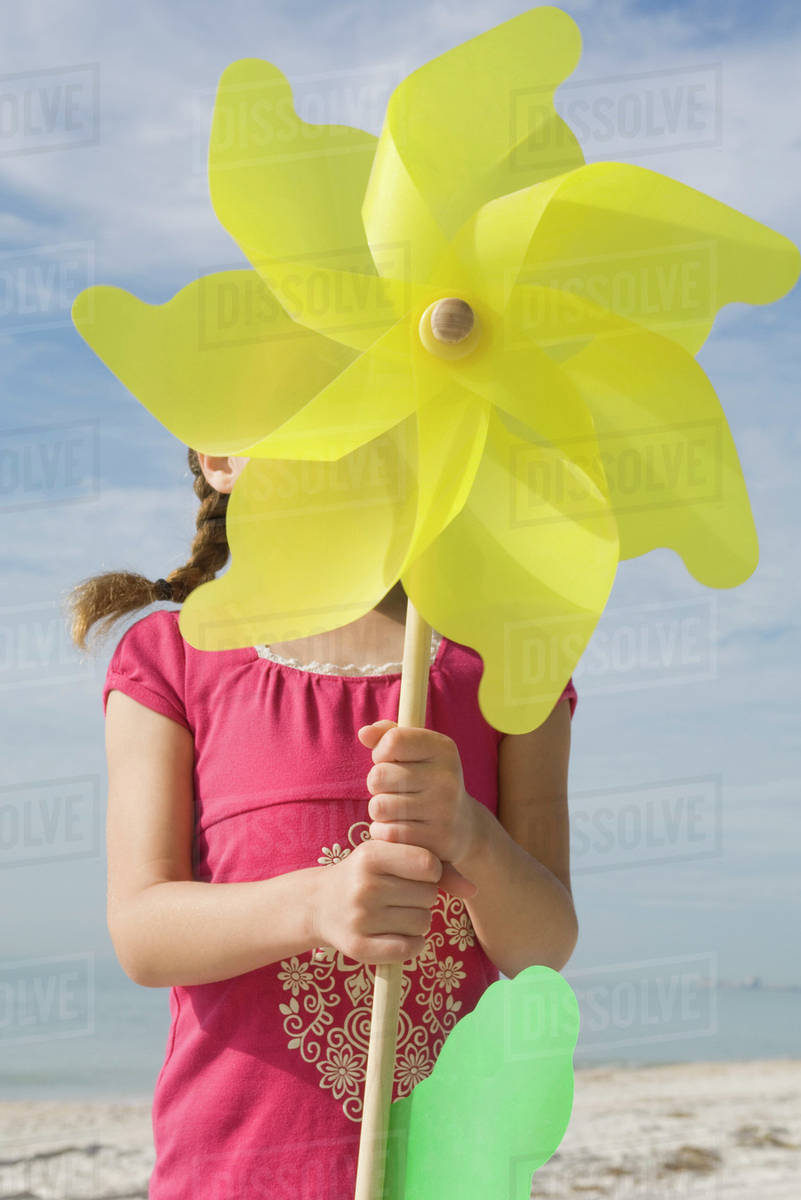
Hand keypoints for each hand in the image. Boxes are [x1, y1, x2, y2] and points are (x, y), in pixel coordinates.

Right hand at [310, 837, 442, 964]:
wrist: (319, 903)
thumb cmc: (366, 874)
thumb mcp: (392, 857)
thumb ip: (437, 867)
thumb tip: (474, 890)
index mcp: (371, 855)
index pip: (429, 864)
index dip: (431, 872)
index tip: (415, 873)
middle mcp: (364, 885)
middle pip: (429, 896)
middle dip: (422, 897)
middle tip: (399, 895)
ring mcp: (360, 918)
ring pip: (422, 923)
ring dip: (416, 920)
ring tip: (394, 912)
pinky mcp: (359, 948)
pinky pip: (409, 949)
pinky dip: (412, 944)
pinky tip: (396, 934)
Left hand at [357, 720, 481, 899]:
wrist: (462, 826)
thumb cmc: (427, 781)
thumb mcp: (415, 752)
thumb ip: (387, 736)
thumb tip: (364, 733)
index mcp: (444, 749)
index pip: (393, 740)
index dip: (382, 752)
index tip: (392, 761)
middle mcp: (447, 778)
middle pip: (378, 775)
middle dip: (377, 785)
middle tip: (394, 790)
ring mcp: (444, 810)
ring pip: (379, 807)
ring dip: (379, 810)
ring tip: (397, 810)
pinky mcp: (436, 840)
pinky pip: (387, 833)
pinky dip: (385, 832)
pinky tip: (401, 829)